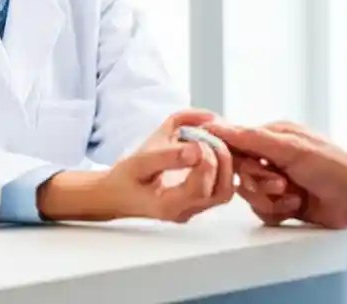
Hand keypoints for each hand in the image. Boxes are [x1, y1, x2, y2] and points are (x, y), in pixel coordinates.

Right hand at [37, 110, 233, 222]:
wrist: (118, 193)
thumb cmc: (125, 178)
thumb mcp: (138, 161)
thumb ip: (167, 153)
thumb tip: (198, 147)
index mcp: (168, 205)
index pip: (200, 188)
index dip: (204, 160)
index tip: (194, 140)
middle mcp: (187, 211)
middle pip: (222, 190)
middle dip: (220, 157)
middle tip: (208, 134)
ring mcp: (196, 208)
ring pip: (227, 189)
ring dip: (226, 160)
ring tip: (210, 139)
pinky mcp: (201, 200)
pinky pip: (223, 185)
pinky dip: (224, 164)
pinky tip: (210, 147)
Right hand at [204, 121, 346, 229]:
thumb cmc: (333, 166)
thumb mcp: (289, 147)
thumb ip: (251, 138)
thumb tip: (218, 125)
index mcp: (273, 137)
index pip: (236, 146)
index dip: (237, 160)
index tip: (249, 166)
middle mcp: (273, 159)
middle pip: (241, 174)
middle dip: (259, 183)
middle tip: (280, 182)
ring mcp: (279, 182)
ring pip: (250, 195)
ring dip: (271, 198)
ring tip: (293, 194)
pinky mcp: (284, 204)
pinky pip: (263, 212)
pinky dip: (278, 211)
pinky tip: (297, 204)